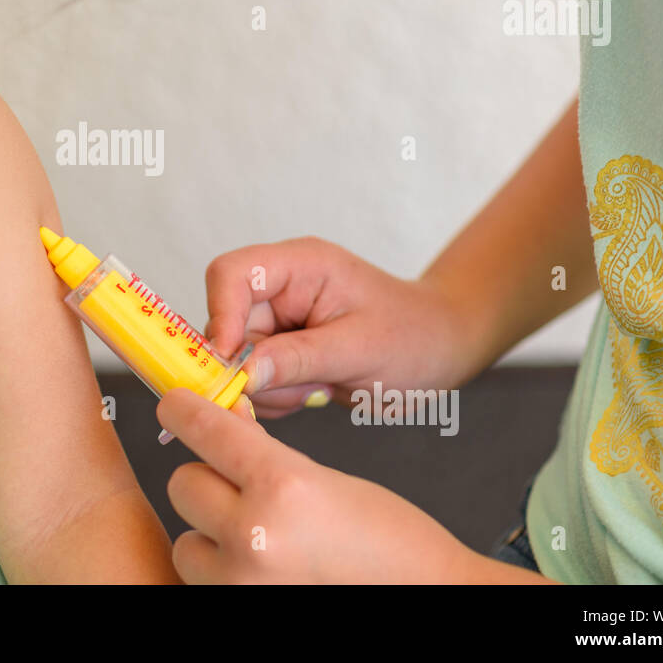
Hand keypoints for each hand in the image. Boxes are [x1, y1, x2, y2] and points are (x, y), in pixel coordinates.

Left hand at [158, 387, 475, 582]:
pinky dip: (222, 571)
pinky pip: (202, 579)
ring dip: (211, 535)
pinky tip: (263, 568)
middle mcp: (255, 537)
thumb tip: (219, 422)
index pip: (204, 430)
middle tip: (248, 492)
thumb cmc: (390, 542)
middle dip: (210, 482)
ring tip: (261, 540)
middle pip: (183, 484)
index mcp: (284, 487)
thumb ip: (263, 454)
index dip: (183, 411)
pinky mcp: (236, 609)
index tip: (175, 406)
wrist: (426, 595)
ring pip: (186, 540)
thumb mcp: (324, 479)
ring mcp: (242, 584)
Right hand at [203, 237, 468, 418]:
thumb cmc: (414, 336)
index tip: (233, 362)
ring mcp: (279, 319)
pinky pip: (253, 378)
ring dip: (268, 387)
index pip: (231, 274)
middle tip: (299, 389)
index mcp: (300, 266)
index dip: (221, 315)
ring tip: (318, 388)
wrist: (441, 350)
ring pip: (237, 359)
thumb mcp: (359, 349)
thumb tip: (243, 372)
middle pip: (228, 324)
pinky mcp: (281, 348)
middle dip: (254, 367)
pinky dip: (275, 396)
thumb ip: (298, 358)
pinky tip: (313, 392)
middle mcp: (281, 288)